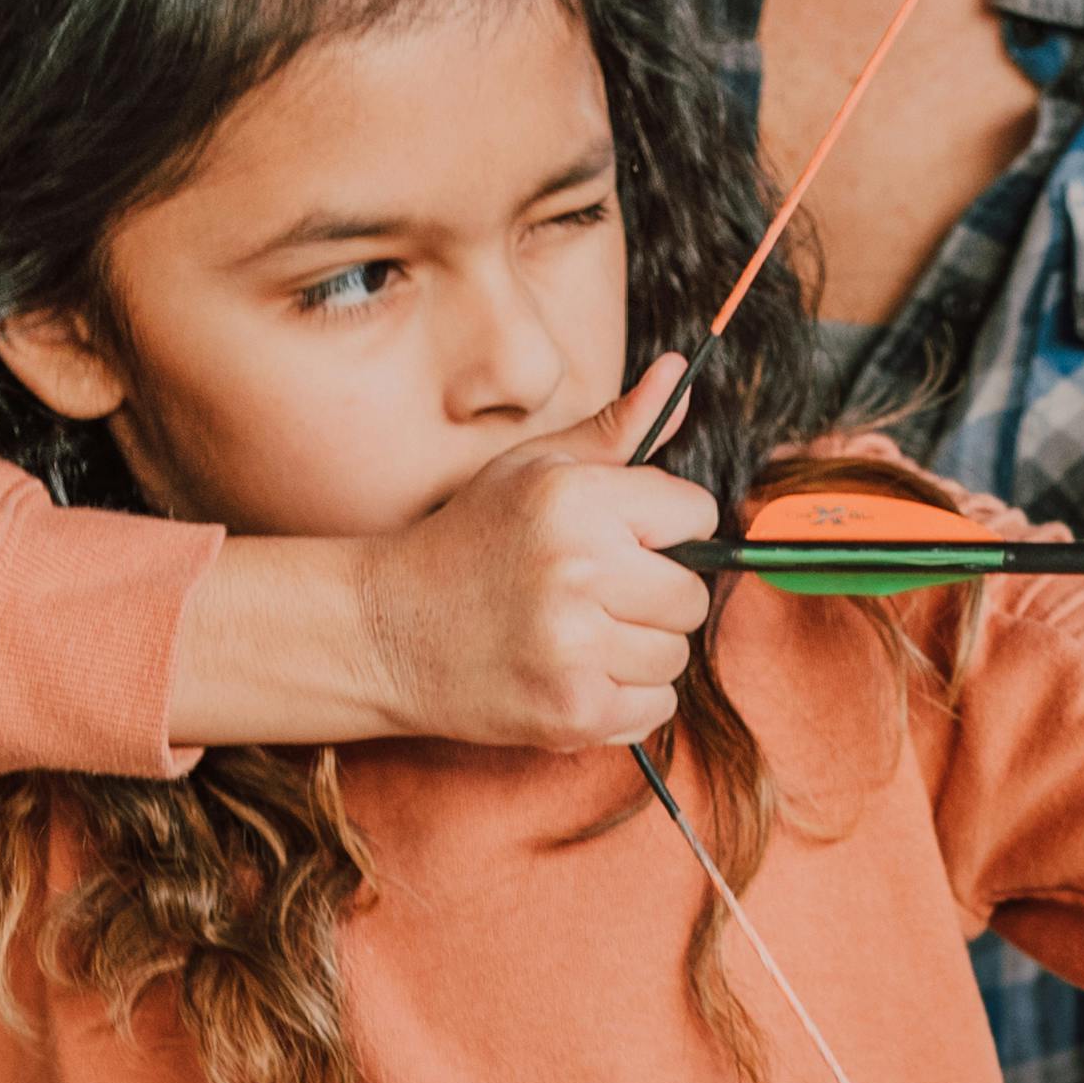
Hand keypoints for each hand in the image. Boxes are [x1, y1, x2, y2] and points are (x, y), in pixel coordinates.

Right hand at [345, 376, 718, 753]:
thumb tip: (677, 373)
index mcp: (576, 499)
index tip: (622, 541)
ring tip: (577, 635)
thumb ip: (614, 430)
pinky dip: (625, 700)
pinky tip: (573, 674)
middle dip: (653, 596)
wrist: (386, 632)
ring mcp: (577, 647)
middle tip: (592, 596)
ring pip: (675, 655)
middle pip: (691, 595)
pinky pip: (656, 708)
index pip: (697, 515)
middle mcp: (579, 569)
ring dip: (638, 651)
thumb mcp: (530, 469)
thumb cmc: (469, 543)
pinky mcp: (574, 709)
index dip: (666, 529)